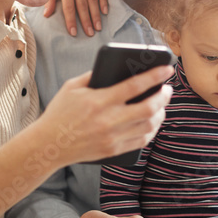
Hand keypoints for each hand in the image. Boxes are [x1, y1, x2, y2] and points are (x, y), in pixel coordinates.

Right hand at [39, 67, 171, 165]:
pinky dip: (151, 130)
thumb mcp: (72, 87)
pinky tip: (152, 122)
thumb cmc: (59, 112)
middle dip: (163, 97)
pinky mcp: (113, 150)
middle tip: (168, 89)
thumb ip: (93, 75)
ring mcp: (112, 137)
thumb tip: (117, 67)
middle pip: (148, 108)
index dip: (154, 76)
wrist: (49, 144)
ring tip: (161, 105)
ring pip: (149, 126)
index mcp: (98, 101)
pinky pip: (141, 141)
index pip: (134, 86)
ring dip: (160, 114)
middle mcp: (108, 120)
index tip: (167, 69)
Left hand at [43, 0, 107, 36]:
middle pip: (82, 4)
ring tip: (98, 27)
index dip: (71, 20)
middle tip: (90, 33)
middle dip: (86, 21)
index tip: (73, 33)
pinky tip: (104, 12)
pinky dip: (104, 0)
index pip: (68, 6)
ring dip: (96, 14)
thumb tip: (46, 15)